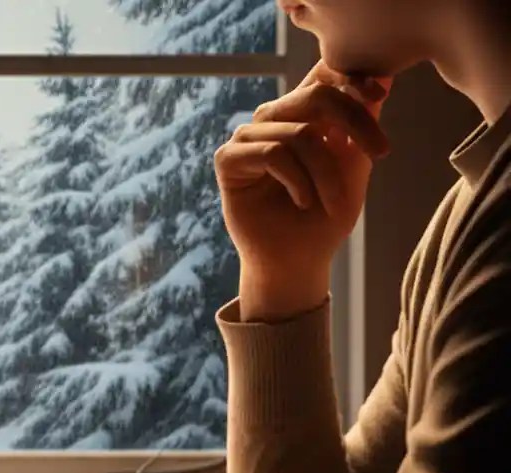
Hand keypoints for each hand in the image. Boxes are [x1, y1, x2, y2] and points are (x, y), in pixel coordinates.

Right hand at [214, 60, 392, 320]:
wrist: (297, 260)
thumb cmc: (325, 216)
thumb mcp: (355, 165)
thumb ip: (362, 123)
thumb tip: (383, 78)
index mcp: (301, 114)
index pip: (322, 74)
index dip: (351, 74)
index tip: (379, 92)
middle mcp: (272, 119)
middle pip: (316, 96)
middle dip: (355, 122)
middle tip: (378, 153)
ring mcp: (247, 137)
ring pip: (299, 133)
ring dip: (326, 172)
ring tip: (332, 202)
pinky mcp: (228, 160)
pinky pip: (273, 153)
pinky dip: (298, 180)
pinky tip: (303, 202)